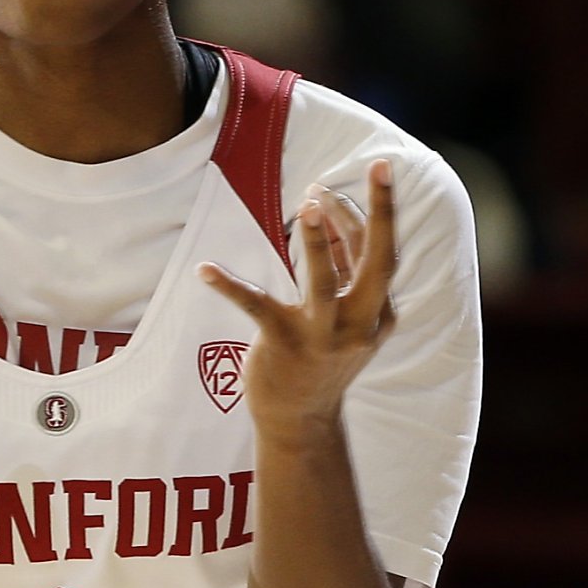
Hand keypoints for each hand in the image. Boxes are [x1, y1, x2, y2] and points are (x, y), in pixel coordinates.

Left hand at [199, 161, 394, 445]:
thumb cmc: (321, 359)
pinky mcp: (285, 346)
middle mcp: (360, 324)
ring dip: (316, 242)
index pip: (376, 253)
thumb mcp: (343, 317)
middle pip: (379, 260)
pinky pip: (257, 307)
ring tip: (307, 204)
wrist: (302, 423)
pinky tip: (205, 270)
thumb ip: (339, 269)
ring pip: (325, 282)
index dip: (357, 214)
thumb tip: (325, 214)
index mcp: (379, 313)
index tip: (326, 188)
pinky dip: (230, 286)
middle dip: (381, 210)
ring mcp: (325, 337)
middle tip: (382, 164)